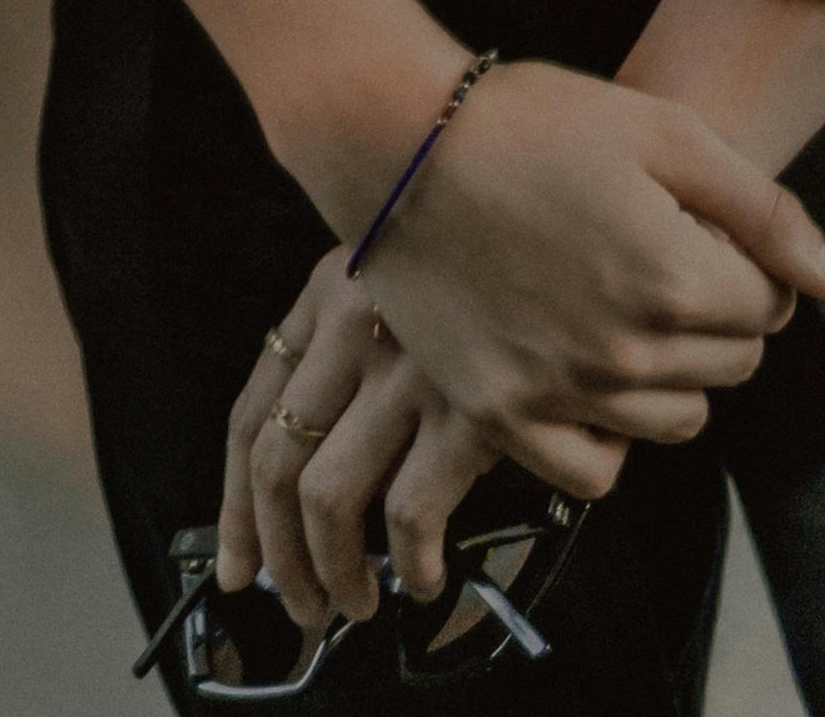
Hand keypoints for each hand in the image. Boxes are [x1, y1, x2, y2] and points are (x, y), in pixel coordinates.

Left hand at [222, 252, 605, 636]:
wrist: (589, 223)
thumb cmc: (501, 250)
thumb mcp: (409, 263)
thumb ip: (358, 330)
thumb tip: (310, 459)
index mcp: (331, 286)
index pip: (250, 412)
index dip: (235, 504)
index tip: (239, 561)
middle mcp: (358, 320)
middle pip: (275, 463)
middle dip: (278, 555)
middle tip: (296, 601)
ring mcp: (412, 362)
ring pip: (326, 498)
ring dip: (332, 573)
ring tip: (355, 600)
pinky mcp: (472, 405)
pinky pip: (408, 513)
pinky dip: (409, 563)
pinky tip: (424, 575)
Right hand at [354, 56, 824, 454]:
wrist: (401, 145)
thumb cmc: (535, 121)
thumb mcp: (666, 132)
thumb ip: (768, 211)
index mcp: (675, 277)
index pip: (771, 306)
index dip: (748, 260)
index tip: (701, 224)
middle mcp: (624, 354)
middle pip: (732, 368)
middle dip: (718, 314)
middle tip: (662, 253)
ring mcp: (559, 394)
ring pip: (676, 423)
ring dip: (672, 373)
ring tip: (626, 304)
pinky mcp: (501, 416)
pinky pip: (595, 472)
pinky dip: (609, 435)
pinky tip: (592, 373)